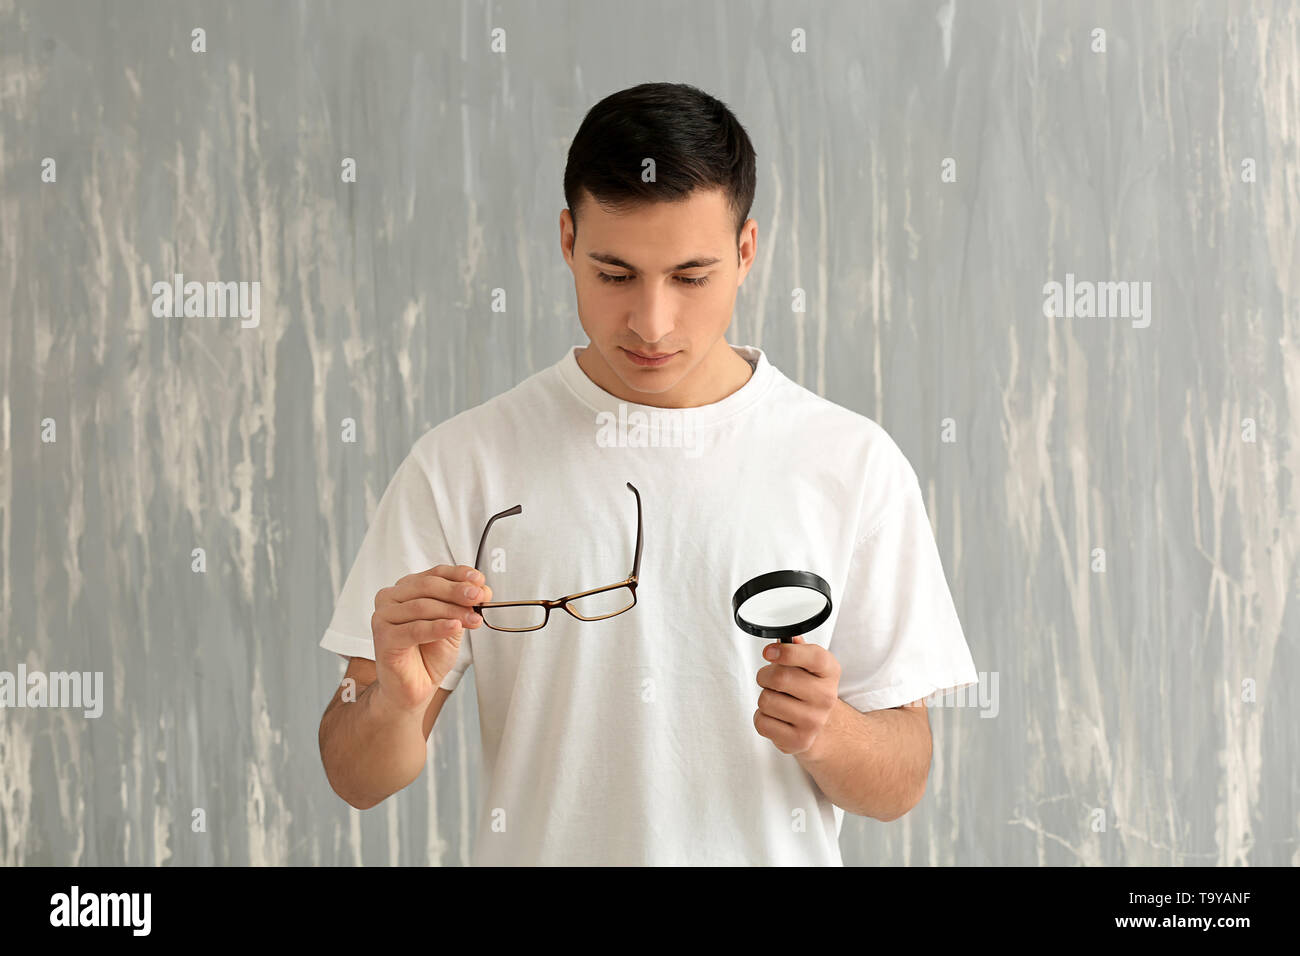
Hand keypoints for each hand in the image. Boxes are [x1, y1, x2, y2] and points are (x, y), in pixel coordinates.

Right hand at [370, 565, 492, 714]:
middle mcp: (391, 598)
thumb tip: (482, 590)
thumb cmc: (429, 655)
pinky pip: (415, 629)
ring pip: (422, 606)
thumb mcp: (454, 624)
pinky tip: (454, 626)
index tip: (479, 580)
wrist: (414, 688)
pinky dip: (437, 627)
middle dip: (457, 591)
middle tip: (478, 596)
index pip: (434, 573)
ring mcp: (383, 617)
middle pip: (427, 587)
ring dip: (452, 611)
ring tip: (473, 619)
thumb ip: (464, 606)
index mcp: (406, 589)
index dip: (458, 574)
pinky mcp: (383, 638)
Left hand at [753, 635, 840, 755]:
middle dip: (765, 675)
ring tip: (777, 700)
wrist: (822, 727)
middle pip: (779, 677)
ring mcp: (814, 721)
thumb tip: (786, 639)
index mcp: (830, 672)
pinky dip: (762, 718)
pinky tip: (776, 717)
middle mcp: (826, 697)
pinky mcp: (799, 740)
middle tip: (769, 679)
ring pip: (766, 700)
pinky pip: (762, 722)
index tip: (769, 652)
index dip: (786, 652)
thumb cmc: (809, 690)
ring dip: (764, 698)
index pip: (813, 656)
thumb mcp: (809, 666)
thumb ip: (796, 649)